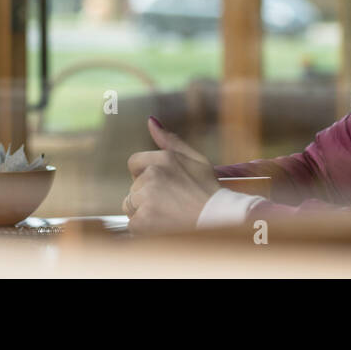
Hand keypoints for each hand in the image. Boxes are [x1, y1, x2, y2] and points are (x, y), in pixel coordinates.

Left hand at [122, 117, 219, 233]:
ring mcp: (148, 198)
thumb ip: (170, 140)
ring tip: (166, 215)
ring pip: (130, 205)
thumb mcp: (195, 159)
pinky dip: (144, 229)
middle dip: (145, 195)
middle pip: (133, 187)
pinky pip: (133, 224)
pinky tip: (162, 226)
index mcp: (165, 158)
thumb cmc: (209, 191)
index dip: (143, 175)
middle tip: (169, 203)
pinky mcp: (144, 220)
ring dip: (143, 212)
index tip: (159, 185)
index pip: (134, 163)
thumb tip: (151, 120)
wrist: (219, 222)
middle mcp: (153, 175)